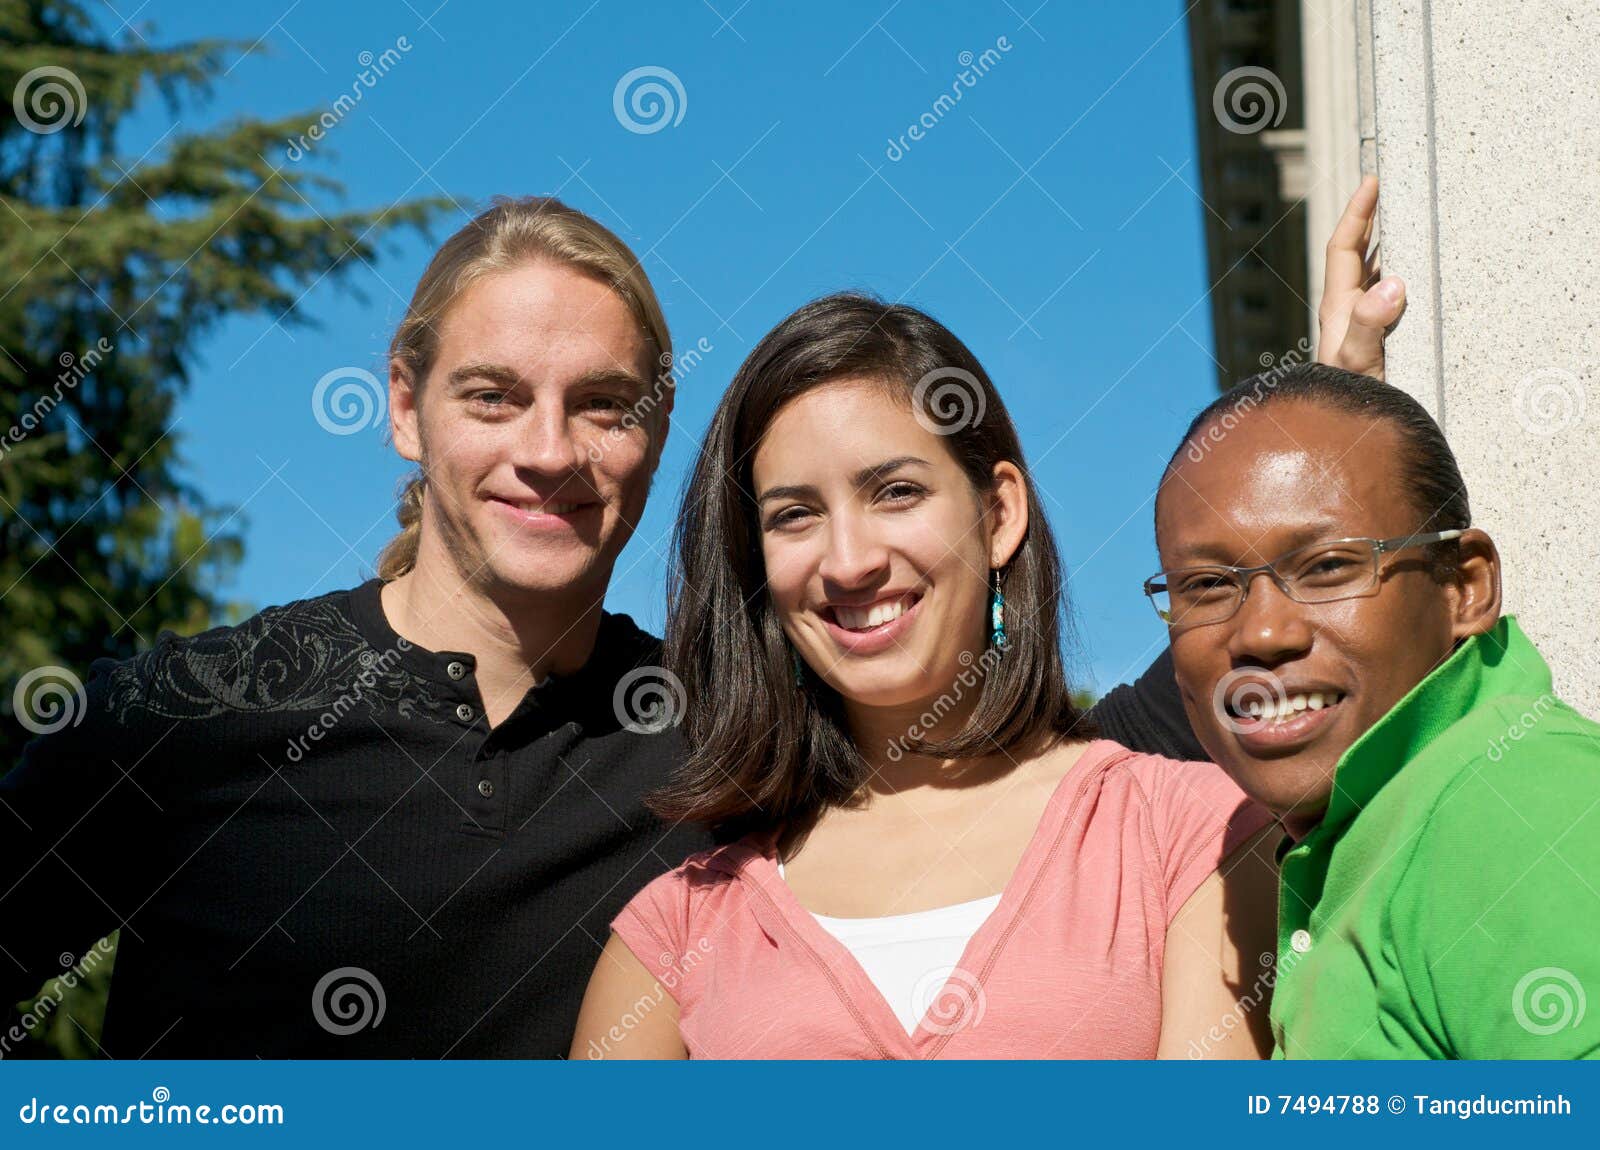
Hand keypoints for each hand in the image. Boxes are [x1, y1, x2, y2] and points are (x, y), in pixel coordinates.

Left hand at [1316, 176, 1404, 380]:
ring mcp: (1363, 328)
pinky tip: (1423, 277)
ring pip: (1375, 276)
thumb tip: (1392, 285)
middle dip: (1372, 221)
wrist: (1348, 439)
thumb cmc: (1349, 400)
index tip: (1372, 181)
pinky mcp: (1381, 343)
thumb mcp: (1359, 361)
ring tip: (1410, 222)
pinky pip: (1393, 300)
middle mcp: (1348, 313)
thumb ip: (1370, 325)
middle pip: (1357, 256)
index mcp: (1339, 308)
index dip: (1356, 213)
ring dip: (1390, 248)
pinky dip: (1406, 278)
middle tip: (1391, 190)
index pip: (1343, 248)